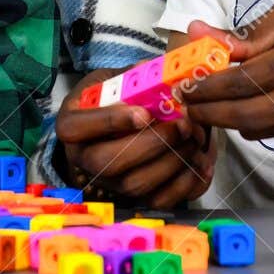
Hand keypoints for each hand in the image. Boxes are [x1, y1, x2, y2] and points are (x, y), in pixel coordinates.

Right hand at [54, 68, 214, 207]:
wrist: (118, 124)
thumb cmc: (113, 98)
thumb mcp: (113, 78)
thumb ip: (131, 76)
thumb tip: (154, 72)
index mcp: (72, 125)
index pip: (76, 128)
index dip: (110, 122)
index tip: (144, 113)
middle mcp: (84, 159)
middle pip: (109, 163)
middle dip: (150, 145)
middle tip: (181, 125)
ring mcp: (109, 182)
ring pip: (136, 186)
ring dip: (170, 162)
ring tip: (194, 137)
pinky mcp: (134, 198)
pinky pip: (158, 201)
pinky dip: (185, 184)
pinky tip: (202, 161)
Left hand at [179, 0, 273, 137]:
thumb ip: (251, 32)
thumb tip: (201, 37)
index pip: (255, 77)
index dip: (215, 86)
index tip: (186, 86)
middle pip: (258, 112)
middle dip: (215, 113)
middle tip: (187, 107)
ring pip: (268, 128)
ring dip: (230, 123)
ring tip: (203, 110)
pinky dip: (253, 125)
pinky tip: (233, 113)